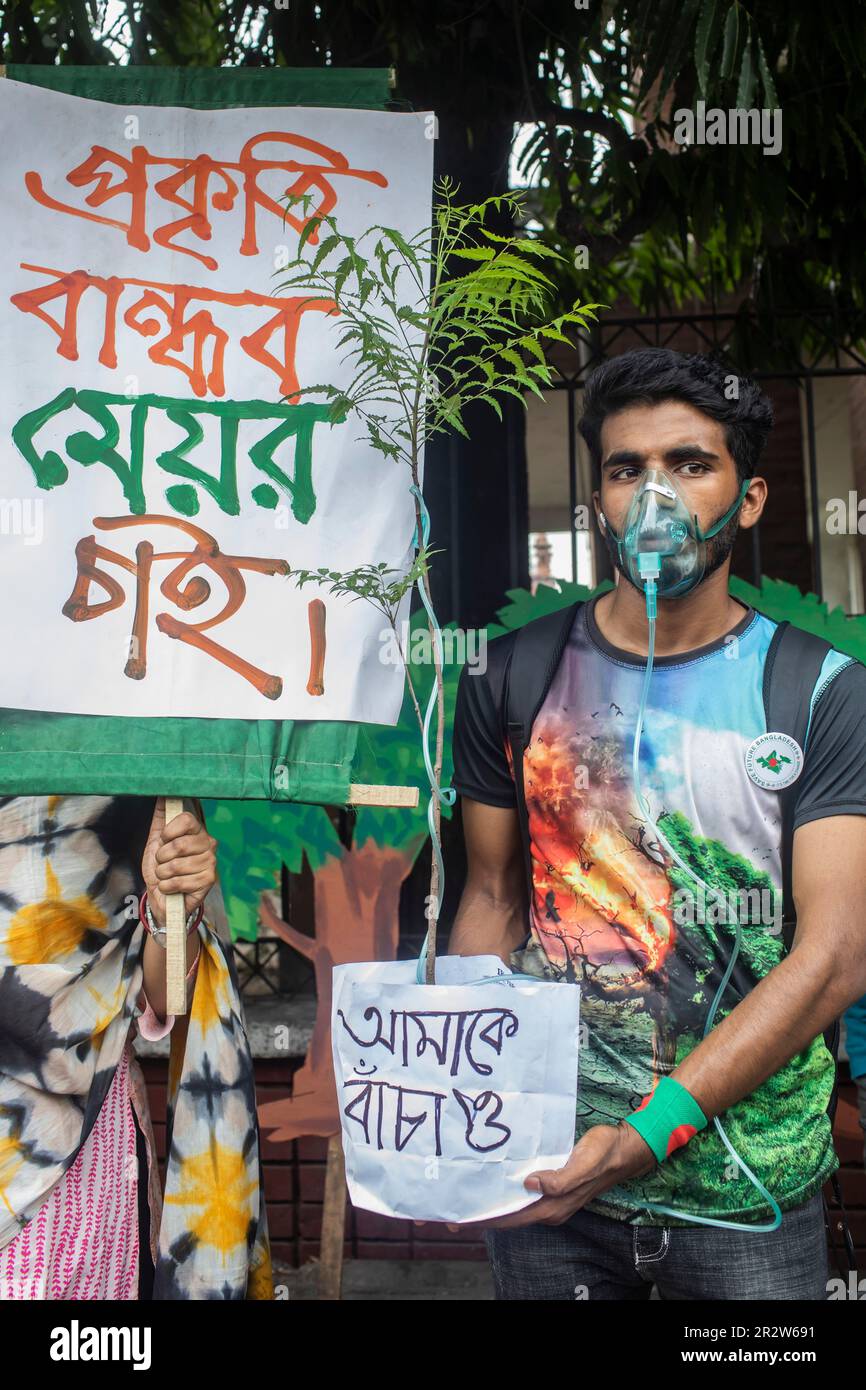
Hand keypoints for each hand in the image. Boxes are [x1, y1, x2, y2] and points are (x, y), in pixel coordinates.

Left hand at [142, 798, 216, 928]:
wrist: (162, 897)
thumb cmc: (161, 868)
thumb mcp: (156, 841)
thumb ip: (160, 817)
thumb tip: (162, 793)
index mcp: (197, 831)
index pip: (187, 819)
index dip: (170, 830)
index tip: (163, 840)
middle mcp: (208, 844)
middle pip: (180, 844)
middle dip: (162, 858)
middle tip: (163, 863)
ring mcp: (210, 862)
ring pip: (177, 865)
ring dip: (163, 874)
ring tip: (166, 876)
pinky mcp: (209, 881)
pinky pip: (179, 881)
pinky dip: (167, 886)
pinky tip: (171, 887)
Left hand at [416, 1122, 654, 1234]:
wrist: (624, 1148)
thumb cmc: (604, 1154)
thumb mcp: (583, 1165)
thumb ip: (559, 1180)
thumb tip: (529, 1184)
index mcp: (551, 1208)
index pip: (508, 1218)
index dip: (480, 1219)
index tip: (453, 1219)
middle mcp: (546, 1206)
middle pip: (503, 1214)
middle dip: (475, 1212)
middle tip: (443, 1207)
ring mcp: (547, 1194)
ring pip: (509, 1202)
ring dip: (485, 1199)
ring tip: (458, 1193)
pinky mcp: (549, 1180)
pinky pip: (518, 1188)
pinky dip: (500, 1185)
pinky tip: (486, 1175)